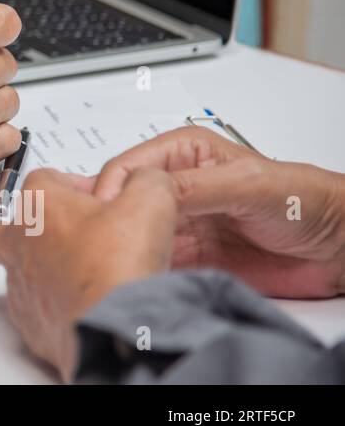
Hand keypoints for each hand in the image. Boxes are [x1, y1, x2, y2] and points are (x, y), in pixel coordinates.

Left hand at [0, 168, 175, 380]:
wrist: (110, 329)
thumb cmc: (116, 268)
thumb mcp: (149, 203)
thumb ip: (146, 180)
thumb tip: (145, 179)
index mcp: (38, 206)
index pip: (44, 179)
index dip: (75, 185)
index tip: (98, 198)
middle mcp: (17, 243)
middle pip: (9, 223)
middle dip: (32, 224)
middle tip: (67, 233)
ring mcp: (18, 285)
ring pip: (19, 269)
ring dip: (46, 268)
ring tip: (87, 275)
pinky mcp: (28, 322)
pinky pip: (34, 309)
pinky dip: (54, 306)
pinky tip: (83, 307)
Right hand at [93, 127, 344, 298]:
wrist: (336, 246)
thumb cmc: (305, 199)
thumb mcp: (247, 184)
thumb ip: (194, 186)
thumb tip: (146, 192)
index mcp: (181, 153)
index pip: (127, 167)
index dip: (110, 189)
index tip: (106, 214)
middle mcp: (175, 185)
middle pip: (123, 201)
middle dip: (112, 219)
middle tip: (103, 241)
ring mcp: (180, 222)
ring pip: (133, 233)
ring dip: (125, 247)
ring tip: (121, 259)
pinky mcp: (187, 256)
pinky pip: (152, 261)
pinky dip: (142, 268)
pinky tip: (139, 273)